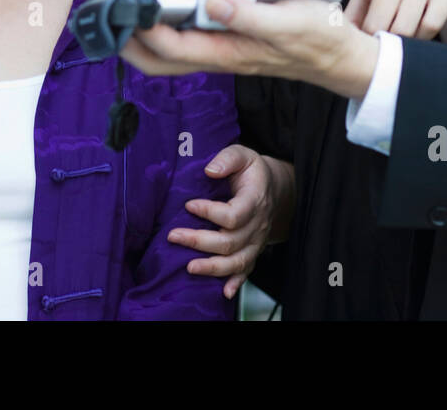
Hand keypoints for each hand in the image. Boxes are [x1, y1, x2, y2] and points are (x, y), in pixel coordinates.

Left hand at [120, 0, 379, 98]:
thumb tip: (213, 2)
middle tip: (108, 11)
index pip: (169, 48)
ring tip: (125, 4)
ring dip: (142, 33)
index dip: (140, 28)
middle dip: (126, 41)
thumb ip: (250, 14)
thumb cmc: (319, 41)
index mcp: (228, 53)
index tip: (123, 2)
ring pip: (169, 51)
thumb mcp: (289, 23)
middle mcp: (219, 54)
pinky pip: (188, 36)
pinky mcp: (231, 38)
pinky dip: (169, 22)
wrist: (341, 57)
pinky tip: (166, 0)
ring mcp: (223, 48)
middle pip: (158, 59)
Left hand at [169, 146, 294, 298]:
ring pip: (237, 261)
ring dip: (212, 267)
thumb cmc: (251, 171)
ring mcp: (256, 241)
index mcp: (254, 200)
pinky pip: (246, 271)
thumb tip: (210, 170)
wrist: (273, 188)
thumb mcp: (242, 154)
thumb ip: (227, 159)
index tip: (188, 205)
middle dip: (199, 241)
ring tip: (188, 267)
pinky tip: (223, 292)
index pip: (233, 214)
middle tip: (173, 236)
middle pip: (230, 241)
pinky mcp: (253, 251)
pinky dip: (235, 283)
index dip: (210, 212)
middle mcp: (257, 225)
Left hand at [344, 0, 446, 44]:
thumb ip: (357, 3)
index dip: (342, 16)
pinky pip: (429, 26)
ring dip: (399, 42)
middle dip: (373, 39)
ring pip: (404, 28)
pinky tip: (417, 34)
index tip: (339, 31)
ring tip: (395, 41)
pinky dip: (422, 37)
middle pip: (377, 23)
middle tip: (374, 44)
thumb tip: (344, 32)